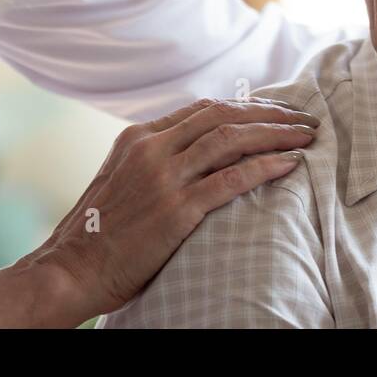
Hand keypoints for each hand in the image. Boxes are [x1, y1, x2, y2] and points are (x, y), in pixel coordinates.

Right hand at [0, 97, 319, 326]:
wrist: (68, 270)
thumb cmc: (97, 234)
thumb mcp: (120, 180)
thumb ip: (154, 161)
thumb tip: (196, 155)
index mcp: (138, 138)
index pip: (203, 109)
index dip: (245, 107)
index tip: (275, 111)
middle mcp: (152, 149)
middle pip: (223, 115)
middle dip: (269, 113)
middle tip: (303, 117)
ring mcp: (164, 178)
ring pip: (232, 139)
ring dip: (276, 133)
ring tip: (307, 136)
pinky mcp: (176, 209)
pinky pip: (232, 179)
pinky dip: (265, 167)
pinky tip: (289, 164)